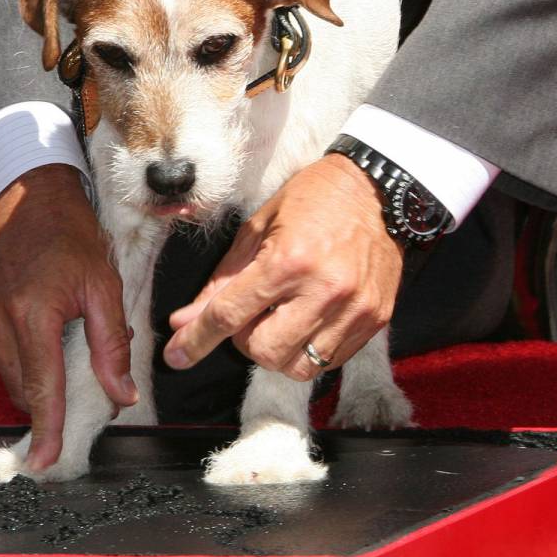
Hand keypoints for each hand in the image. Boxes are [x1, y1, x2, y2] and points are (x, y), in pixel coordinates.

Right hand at [0, 164, 136, 470]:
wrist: (27, 195)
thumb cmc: (69, 233)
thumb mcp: (103, 284)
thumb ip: (111, 344)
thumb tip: (122, 394)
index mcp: (32, 314)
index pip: (42, 387)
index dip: (47, 429)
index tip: (44, 462)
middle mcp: (0, 321)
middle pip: (27, 389)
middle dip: (54, 404)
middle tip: (93, 393)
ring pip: (15, 376)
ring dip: (43, 383)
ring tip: (76, 356)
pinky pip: (7, 357)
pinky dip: (31, 363)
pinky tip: (54, 343)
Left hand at [164, 154, 402, 380]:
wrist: (380, 189)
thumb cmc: (313, 200)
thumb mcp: (257, 229)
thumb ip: (221, 280)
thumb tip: (184, 320)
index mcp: (288, 261)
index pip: (229, 315)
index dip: (196, 340)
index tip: (176, 356)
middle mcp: (323, 291)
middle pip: (264, 351)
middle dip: (245, 342)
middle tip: (250, 316)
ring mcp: (354, 310)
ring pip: (298, 367)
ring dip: (277, 352)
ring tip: (278, 321)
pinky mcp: (374, 320)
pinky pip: (329, 361)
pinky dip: (307, 351)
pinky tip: (305, 323)